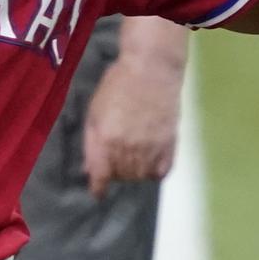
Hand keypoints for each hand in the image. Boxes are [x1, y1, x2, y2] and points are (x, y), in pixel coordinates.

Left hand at [83, 20, 186, 196]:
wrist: (152, 68)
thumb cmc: (117, 85)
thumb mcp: (94, 111)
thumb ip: (91, 142)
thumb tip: (89, 169)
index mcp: (106, 140)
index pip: (101, 178)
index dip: (98, 188)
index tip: (99, 191)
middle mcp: (128, 149)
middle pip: (121, 177)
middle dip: (115, 173)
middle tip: (116, 157)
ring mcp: (151, 148)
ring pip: (140, 177)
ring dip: (134, 172)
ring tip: (133, 155)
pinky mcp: (169, 144)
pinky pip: (160, 172)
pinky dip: (154, 171)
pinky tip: (150, 160)